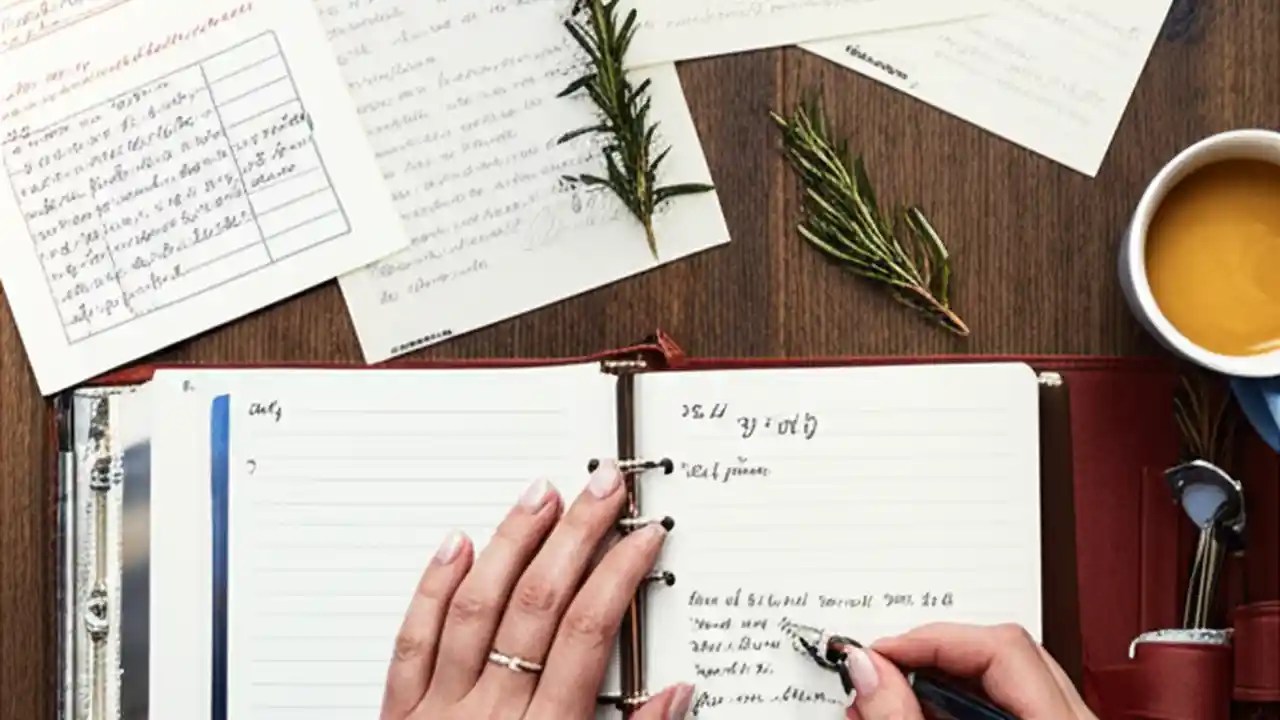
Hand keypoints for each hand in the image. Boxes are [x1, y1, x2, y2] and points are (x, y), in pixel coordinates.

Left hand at [379, 462, 693, 719]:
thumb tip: (675, 695)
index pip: (590, 634)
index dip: (621, 574)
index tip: (644, 536)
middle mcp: (491, 715)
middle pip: (540, 604)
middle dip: (577, 536)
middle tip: (603, 488)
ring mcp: (440, 711)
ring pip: (477, 607)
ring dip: (512, 542)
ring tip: (542, 494)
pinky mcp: (398, 715)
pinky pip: (411, 639)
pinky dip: (433, 586)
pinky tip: (456, 543)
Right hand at [844, 623, 1096, 719]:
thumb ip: (901, 719)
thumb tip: (869, 670)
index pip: (1002, 646)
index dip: (932, 640)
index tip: (881, 654)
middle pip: (1004, 653)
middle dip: (931, 657)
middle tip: (880, 675)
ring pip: (1005, 677)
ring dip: (939, 681)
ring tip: (892, 702)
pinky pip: (1011, 702)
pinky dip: (958, 704)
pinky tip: (921, 715)